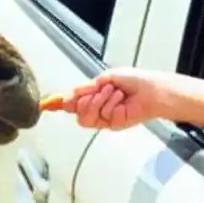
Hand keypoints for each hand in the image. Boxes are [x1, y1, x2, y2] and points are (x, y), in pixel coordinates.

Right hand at [57, 68, 174, 129]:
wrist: (151, 89)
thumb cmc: (135, 81)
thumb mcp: (106, 78)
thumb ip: (87, 88)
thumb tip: (70, 94)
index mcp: (97, 96)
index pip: (75, 103)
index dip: (64, 103)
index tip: (53, 102)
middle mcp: (100, 108)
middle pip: (78, 113)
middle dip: (84, 100)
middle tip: (96, 91)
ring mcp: (106, 118)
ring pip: (86, 116)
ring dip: (98, 100)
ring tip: (113, 92)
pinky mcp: (113, 124)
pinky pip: (101, 116)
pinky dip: (109, 104)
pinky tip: (120, 98)